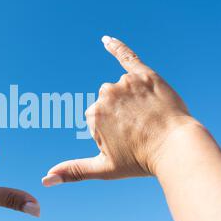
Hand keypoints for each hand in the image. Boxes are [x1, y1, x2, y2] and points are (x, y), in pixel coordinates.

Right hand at [42, 36, 200, 185]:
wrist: (176, 149)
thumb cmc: (139, 161)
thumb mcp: (103, 168)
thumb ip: (73, 172)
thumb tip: (44, 180)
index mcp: (93, 114)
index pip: (97, 120)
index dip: (113, 133)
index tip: (128, 142)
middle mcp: (106, 94)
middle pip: (108, 102)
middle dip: (121, 116)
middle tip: (140, 131)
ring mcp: (126, 82)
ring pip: (122, 89)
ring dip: (132, 101)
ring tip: (149, 118)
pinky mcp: (144, 74)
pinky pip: (127, 57)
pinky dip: (116, 47)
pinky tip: (106, 40)